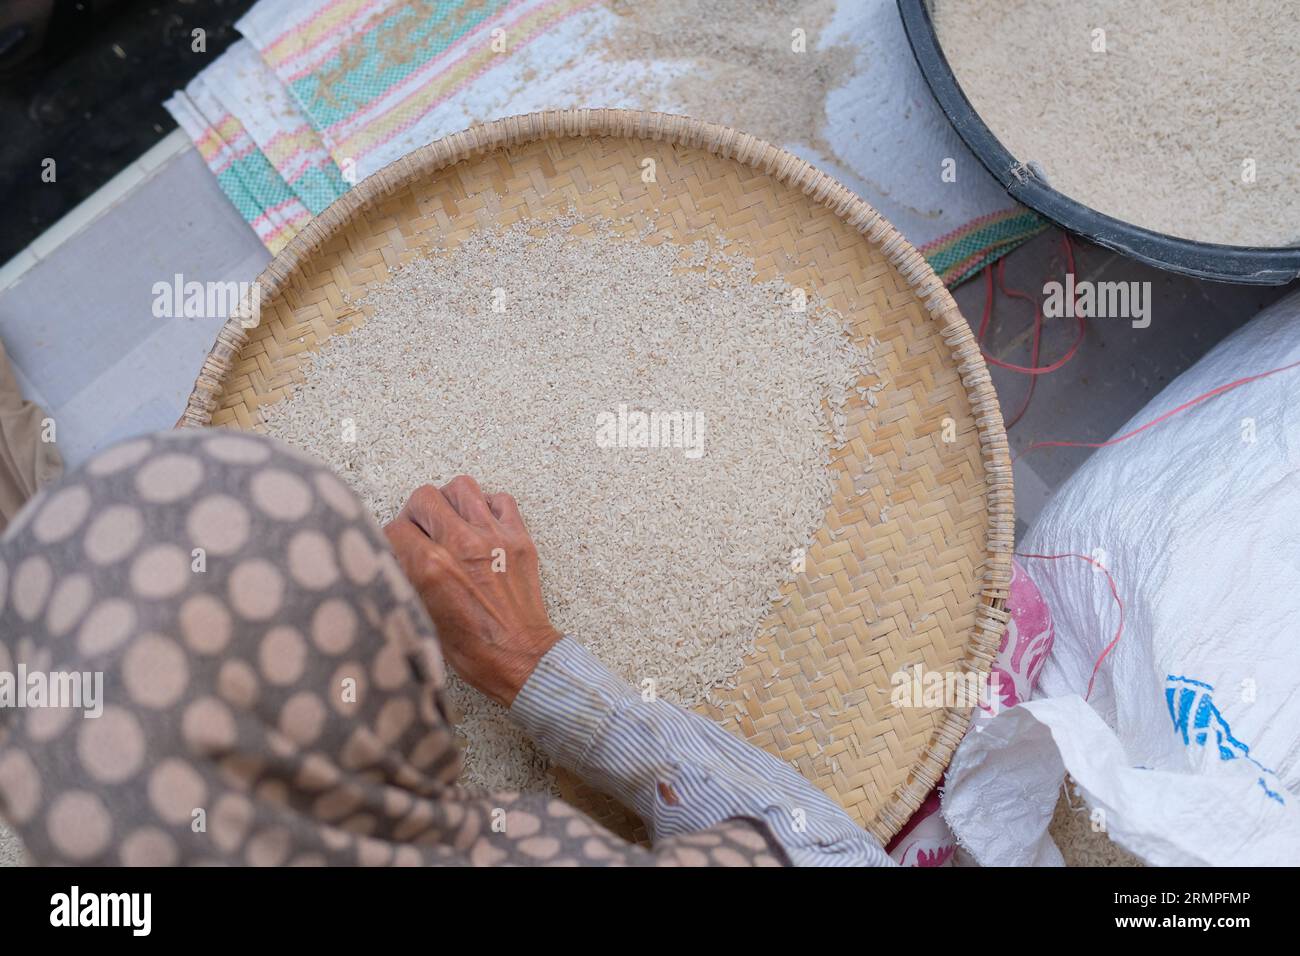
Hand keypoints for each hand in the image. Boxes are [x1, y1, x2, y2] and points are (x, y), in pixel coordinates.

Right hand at [383, 477, 561, 706]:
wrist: (520, 657)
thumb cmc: (472, 648)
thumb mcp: (421, 616)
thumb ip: (406, 577)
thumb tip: (396, 553)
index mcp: (431, 567)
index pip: (395, 527)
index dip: (393, 538)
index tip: (399, 547)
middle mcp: (462, 544)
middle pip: (424, 497)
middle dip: (416, 513)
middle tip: (422, 531)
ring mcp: (494, 538)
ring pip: (462, 487)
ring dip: (450, 502)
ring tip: (451, 521)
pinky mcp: (519, 539)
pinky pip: (500, 499)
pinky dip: (487, 507)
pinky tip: (481, 526)